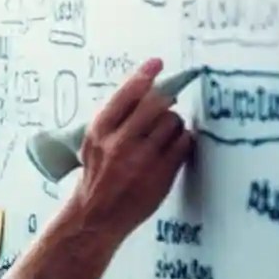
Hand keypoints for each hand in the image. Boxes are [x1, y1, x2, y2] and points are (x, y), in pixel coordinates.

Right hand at [70, 57, 192, 238]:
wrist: (97, 215)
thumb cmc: (98, 176)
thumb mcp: (94, 144)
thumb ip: (116, 120)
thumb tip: (146, 91)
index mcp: (100, 132)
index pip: (126, 95)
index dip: (144, 76)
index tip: (156, 63)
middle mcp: (120, 142)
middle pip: (156, 104)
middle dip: (164, 101)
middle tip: (166, 105)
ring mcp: (142, 158)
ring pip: (173, 122)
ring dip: (174, 124)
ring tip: (165, 136)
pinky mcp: (162, 173)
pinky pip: (184, 142)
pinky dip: (183, 140)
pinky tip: (175, 147)